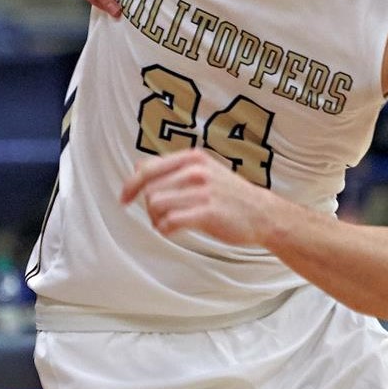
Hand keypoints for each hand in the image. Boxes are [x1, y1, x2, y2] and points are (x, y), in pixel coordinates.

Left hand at [120, 149, 275, 244]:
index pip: (147, 169)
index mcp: (192, 158)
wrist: (263, 214)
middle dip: (148, 207)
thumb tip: (138, 167)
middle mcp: (196, 171)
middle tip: (160, 217)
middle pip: (149, 189)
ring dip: (156, 219)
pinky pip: (170, 221)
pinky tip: (174, 230)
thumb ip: (173, 168)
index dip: (130, 186)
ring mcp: (202, 191)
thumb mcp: (203, 170)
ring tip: (169, 224)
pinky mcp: (207, 213)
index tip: (124, 200)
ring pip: (156, 205)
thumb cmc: (229, 195)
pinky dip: (165, 229)